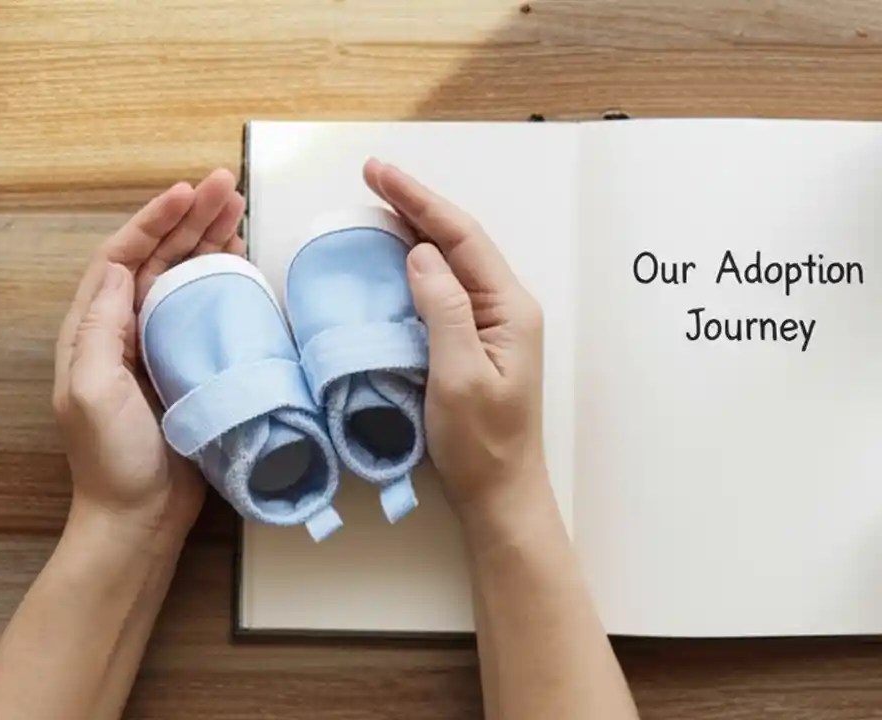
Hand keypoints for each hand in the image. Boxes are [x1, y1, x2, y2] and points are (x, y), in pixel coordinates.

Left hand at [53, 169, 245, 544]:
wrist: (141, 516)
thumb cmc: (113, 459)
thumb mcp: (89, 391)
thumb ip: (100, 328)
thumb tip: (121, 271)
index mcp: (96, 330)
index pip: (122, 256)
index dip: (155, 220)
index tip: (188, 191)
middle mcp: (126, 330)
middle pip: (158, 258)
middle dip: (191, 218)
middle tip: (228, 185)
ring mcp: (160, 346)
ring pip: (184, 276)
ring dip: (210, 240)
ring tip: (240, 209)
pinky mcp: (191, 364)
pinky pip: (208, 308)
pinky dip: (225, 279)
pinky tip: (242, 262)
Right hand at [364, 159, 548, 522]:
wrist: (500, 492)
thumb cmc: (482, 442)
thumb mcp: (458, 375)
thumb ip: (443, 309)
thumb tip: (421, 253)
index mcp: (510, 308)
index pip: (462, 237)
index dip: (419, 200)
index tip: (378, 173)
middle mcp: (507, 307)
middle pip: (459, 240)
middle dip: (416, 204)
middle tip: (371, 175)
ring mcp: (494, 324)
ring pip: (453, 261)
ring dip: (417, 229)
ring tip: (380, 203)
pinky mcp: (478, 341)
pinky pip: (447, 288)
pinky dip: (418, 263)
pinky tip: (397, 256)